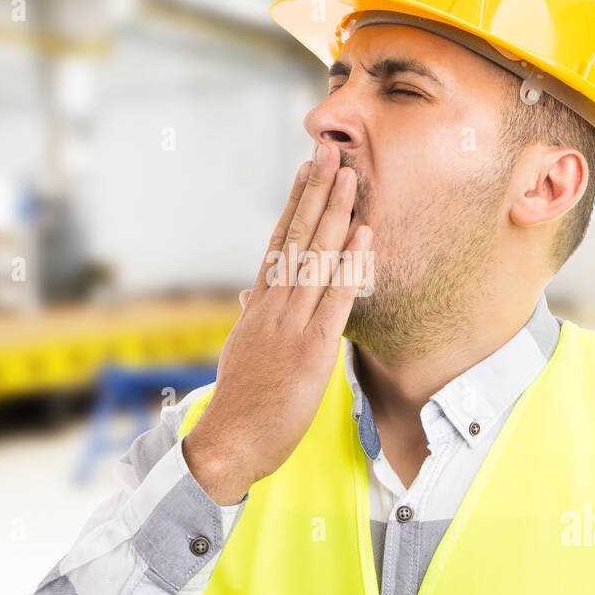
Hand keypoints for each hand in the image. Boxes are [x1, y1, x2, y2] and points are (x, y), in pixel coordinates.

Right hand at [183, 141, 371, 505]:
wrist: (231, 440)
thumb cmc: (242, 401)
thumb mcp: (242, 350)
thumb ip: (252, 318)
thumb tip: (252, 295)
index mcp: (259, 305)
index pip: (279, 242)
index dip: (295, 204)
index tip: (306, 172)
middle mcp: (273, 305)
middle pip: (297, 238)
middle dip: (316, 193)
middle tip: (331, 154)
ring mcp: (291, 325)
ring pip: (316, 257)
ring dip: (336, 214)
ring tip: (350, 177)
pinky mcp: (311, 348)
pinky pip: (335, 298)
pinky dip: (350, 263)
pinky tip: (363, 235)